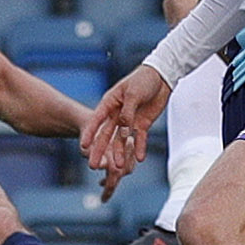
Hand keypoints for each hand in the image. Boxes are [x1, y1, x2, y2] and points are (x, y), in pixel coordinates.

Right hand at [82, 65, 171, 195]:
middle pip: (106, 135)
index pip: (96, 120)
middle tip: (93, 165)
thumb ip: (127, 112)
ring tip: (119, 167)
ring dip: (120, 153)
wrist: (161, 77)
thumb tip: (123, 130)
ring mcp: (129, 121)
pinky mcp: (142, 124)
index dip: (90, 133)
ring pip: (122, 140)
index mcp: (110, 103)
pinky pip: (139, 139)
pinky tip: (139, 158)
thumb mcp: (133, 94)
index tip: (83, 146)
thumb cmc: (143, 80)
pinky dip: (140, 148)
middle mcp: (117, 114)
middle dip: (100, 150)